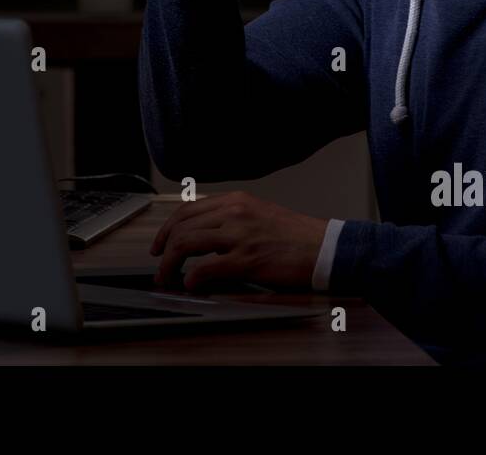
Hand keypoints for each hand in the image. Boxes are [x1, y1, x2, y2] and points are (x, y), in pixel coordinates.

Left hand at [148, 191, 327, 291]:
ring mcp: (240, 235)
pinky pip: (206, 268)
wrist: (326, 248)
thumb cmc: (296, 237)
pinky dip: (192, 279)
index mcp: (236, 201)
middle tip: (159, 265)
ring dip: (170, 264)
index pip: (187, 209)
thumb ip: (231, 220)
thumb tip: (203, 238)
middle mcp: (235, 212)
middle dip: (163, 247)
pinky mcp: (247, 259)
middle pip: (181, 225)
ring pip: (186, 243)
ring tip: (169, 278)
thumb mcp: (259, 215)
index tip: (161, 243)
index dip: (167, 229)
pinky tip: (192, 285)